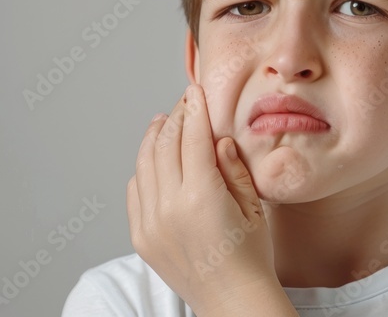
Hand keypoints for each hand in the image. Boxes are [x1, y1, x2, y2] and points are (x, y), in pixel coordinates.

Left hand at [127, 84, 280, 314]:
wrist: (231, 299)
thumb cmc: (250, 256)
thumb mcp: (252, 206)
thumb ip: (233, 168)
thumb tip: (216, 138)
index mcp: (202, 197)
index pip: (193, 138)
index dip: (195, 109)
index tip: (195, 91)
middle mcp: (170, 207)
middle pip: (165, 144)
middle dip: (175, 117)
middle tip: (184, 103)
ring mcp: (151, 222)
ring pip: (144, 164)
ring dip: (153, 138)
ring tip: (163, 122)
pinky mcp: (140, 236)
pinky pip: (135, 190)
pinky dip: (142, 168)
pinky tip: (153, 159)